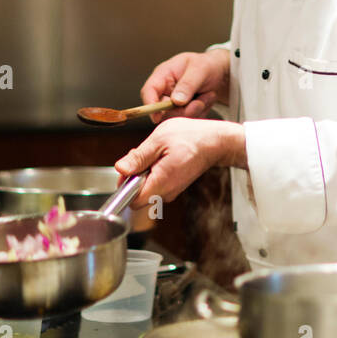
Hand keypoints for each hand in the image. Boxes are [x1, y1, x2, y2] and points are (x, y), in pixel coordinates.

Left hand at [114, 117, 245, 206]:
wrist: (216, 141)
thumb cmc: (192, 137)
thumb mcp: (159, 140)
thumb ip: (139, 157)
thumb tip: (120, 169)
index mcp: (160, 183)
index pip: (131, 200)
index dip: (124, 184)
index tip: (129, 167)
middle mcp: (166, 193)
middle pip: (138, 195)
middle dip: (134, 176)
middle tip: (144, 154)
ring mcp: (172, 191)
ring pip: (147, 188)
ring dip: (145, 172)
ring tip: (156, 152)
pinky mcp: (175, 186)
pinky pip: (157, 183)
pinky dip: (154, 171)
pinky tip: (162, 156)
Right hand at [140, 48, 229, 120]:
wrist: (220, 72)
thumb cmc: (207, 65)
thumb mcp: (200, 69)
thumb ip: (188, 84)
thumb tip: (176, 101)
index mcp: (163, 75)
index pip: (148, 91)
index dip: (149, 105)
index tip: (156, 117)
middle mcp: (165, 90)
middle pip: (163, 111)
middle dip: (183, 110)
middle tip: (200, 102)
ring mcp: (173, 103)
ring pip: (177, 117)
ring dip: (196, 109)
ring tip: (208, 95)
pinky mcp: (183, 111)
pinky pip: (188, 120)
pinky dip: (201, 112)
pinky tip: (207, 99)